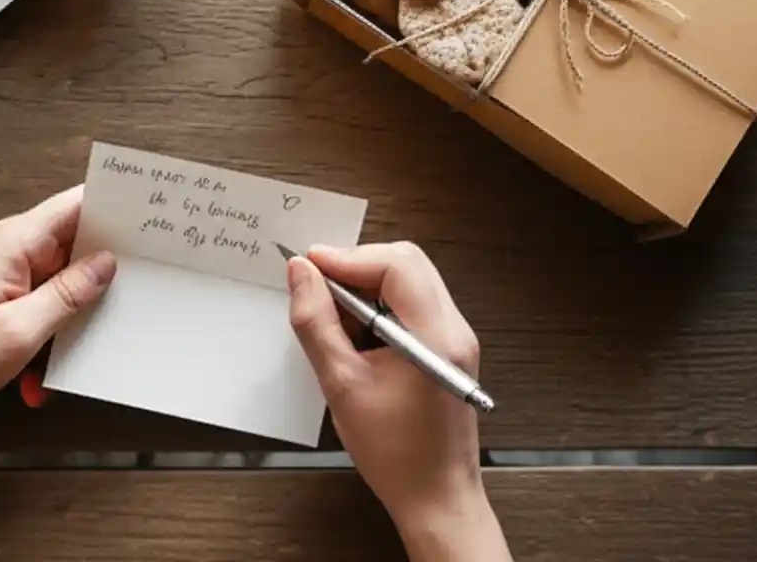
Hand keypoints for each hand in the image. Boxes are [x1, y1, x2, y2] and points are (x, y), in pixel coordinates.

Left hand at [0, 185, 115, 423]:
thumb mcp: (18, 332)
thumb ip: (69, 294)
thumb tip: (107, 264)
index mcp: (14, 243)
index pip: (78, 204)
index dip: (117, 208)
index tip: (152, 223)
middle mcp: (7, 249)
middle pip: (74, 245)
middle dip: (101, 278)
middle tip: (131, 301)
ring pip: (58, 285)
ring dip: (67, 323)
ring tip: (61, 359)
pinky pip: (35, 308)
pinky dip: (42, 340)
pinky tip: (33, 378)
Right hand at [286, 243, 508, 559]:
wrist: (436, 497)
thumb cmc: (397, 454)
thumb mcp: (341, 384)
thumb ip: (316, 323)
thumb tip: (301, 275)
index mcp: (436, 336)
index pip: (396, 265)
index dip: (347, 258)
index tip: (309, 266)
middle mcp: (454, 329)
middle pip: (406, 264)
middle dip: (356, 268)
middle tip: (315, 285)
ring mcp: (455, 338)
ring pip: (408, 283)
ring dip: (365, 289)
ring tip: (331, 319)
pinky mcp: (447, 349)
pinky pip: (412, 307)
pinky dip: (378, 309)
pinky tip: (353, 337)